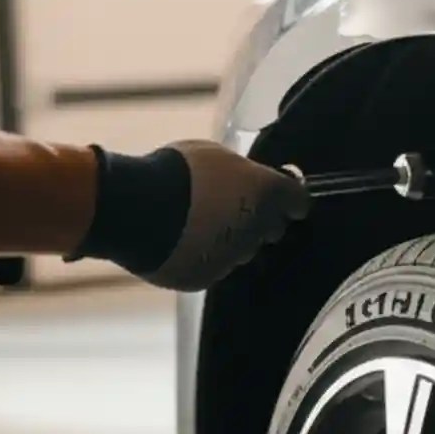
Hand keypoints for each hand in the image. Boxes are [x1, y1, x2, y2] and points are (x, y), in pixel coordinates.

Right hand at [148, 140, 310, 290]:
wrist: (135, 208)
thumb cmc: (176, 171)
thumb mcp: (215, 155)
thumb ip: (240, 172)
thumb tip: (244, 179)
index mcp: (266, 192)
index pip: (299, 201)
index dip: (290, 200)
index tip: (282, 199)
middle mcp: (257, 228)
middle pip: (273, 229)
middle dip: (260, 221)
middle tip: (233, 208)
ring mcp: (234, 257)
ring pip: (242, 251)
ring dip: (230, 240)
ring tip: (198, 225)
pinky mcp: (208, 278)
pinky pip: (213, 267)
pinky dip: (203, 257)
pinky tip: (181, 243)